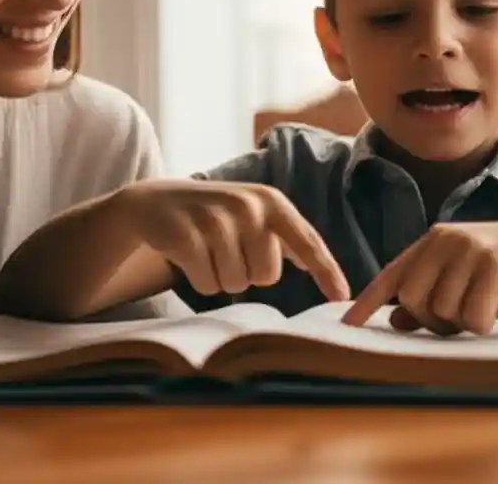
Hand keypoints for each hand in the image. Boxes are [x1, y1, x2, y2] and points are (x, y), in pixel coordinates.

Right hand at [113, 179, 350, 301]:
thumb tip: (322, 270)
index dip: (327, 271)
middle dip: (248, 273)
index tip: (342, 297)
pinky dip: (199, 279)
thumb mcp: (253, 215)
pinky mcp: (187, 237)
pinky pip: (208, 285)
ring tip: (206, 250)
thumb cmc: (213, 215)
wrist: (154, 201)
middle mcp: (248, 207)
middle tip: (227, 250)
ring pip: (236, 284)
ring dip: (221, 277)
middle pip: (267, 276)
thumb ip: (286, 238)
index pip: (307, 242)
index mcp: (272, 202)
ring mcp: (216, 221)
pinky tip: (188, 255)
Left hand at [340, 220, 497, 334]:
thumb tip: (396, 321)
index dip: (367, 303)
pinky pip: (473, 317)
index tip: (346, 326)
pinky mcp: (495, 265)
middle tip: (460, 320)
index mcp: (434, 241)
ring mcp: (469, 250)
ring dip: (464, 324)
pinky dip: (485, 324)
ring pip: (443, 312)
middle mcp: (445, 240)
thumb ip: (433, 294)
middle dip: (432, 322)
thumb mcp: (467, 279)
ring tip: (487, 306)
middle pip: (413, 301)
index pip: (391, 275)